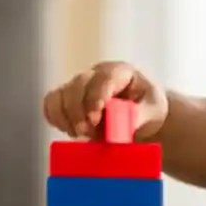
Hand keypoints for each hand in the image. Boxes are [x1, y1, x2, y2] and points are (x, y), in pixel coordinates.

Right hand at [42, 61, 168, 139]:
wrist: (142, 114)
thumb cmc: (148, 108)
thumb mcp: (153, 110)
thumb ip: (138, 116)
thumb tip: (120, 126)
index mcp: (119, 71)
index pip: (103, 78)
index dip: (96, 96)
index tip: (94, 116)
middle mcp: (95, 74)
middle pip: (78, 86)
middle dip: (79, 111)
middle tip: (87, 132)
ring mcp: (79, 86)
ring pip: (61, 94)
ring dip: (65, 117)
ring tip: (79, 134)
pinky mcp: (68, 99)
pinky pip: (51, 104)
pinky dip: (55, 118)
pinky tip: (68, 130)